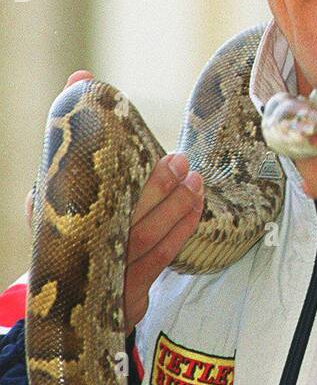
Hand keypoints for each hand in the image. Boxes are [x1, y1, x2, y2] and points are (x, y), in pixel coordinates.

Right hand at [26, 72, 204, 335]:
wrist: (75, 308)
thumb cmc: (81, 228)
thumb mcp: (70, 187)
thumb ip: (80, 136)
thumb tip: (81, 77)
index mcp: (52, 221)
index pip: (61, 189)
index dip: (82, 157)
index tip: (112, 135)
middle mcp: (74, 252)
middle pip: (115, 219)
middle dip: (151, 188)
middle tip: (177, 160)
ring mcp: (101, 279)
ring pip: (142, 239)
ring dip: (173, 206)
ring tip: (193, 177)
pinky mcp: (127, 296)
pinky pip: (159, 260)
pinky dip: (181, 229)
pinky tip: (196, 204)